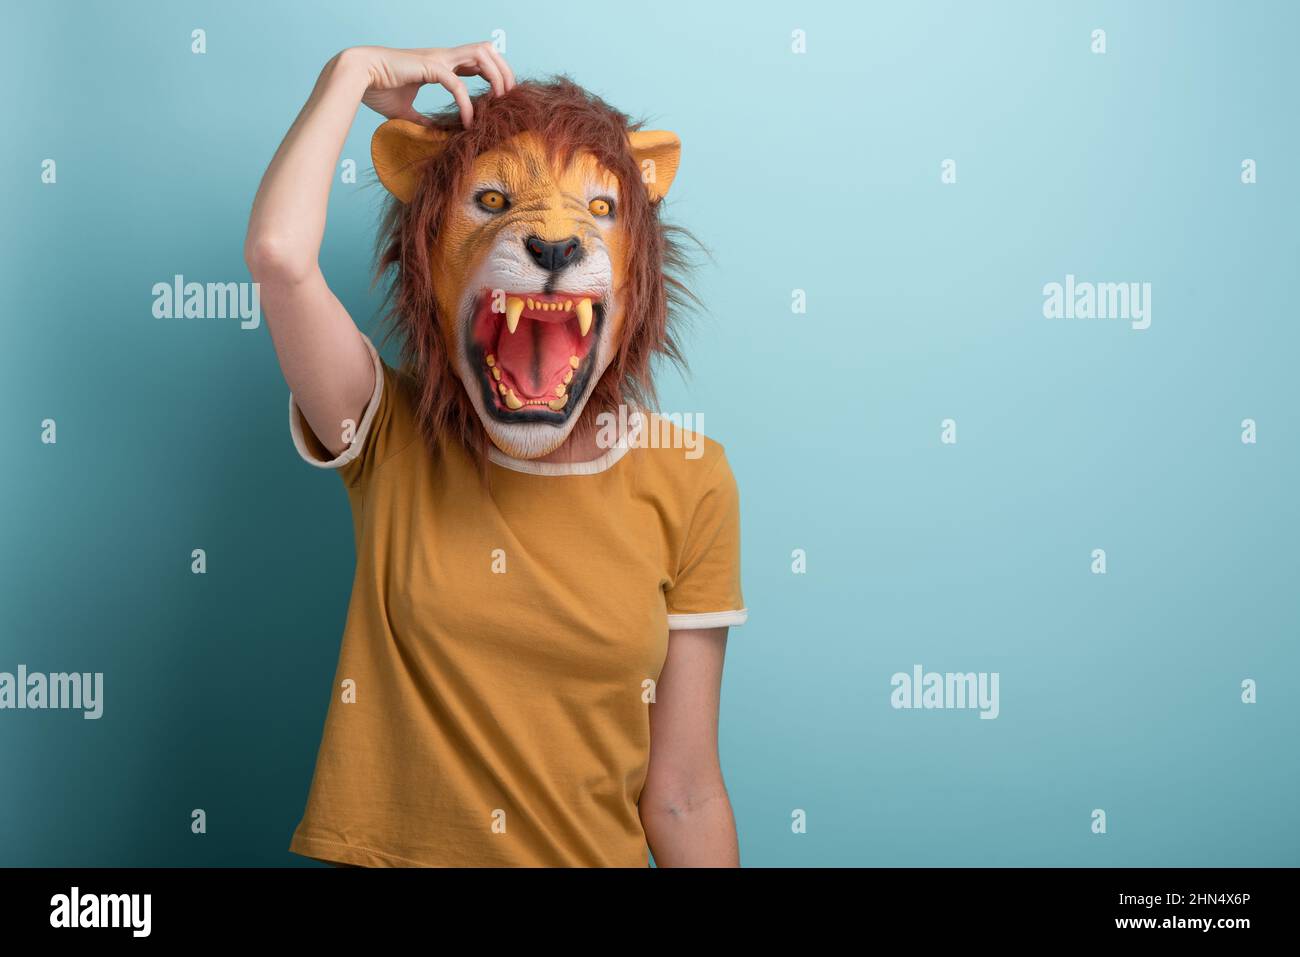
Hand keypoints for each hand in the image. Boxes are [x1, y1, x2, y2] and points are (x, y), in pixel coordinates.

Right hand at [346, 43, 515, 127]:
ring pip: (480, 55)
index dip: (492, 74)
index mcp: (439, 63)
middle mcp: (442, 57)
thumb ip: (423, 120)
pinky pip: (457, 84)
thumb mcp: (405, 110)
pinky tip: (468, 121)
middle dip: (503, 70)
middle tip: (508, 97)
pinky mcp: (429, 67)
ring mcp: (437, 59)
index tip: (498, 97)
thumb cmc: (376, 89)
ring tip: (498, 101)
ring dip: (495, 76)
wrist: (356, 77)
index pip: (476, 60)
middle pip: (486, 51)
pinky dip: (467, 103)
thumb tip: (433, 135)